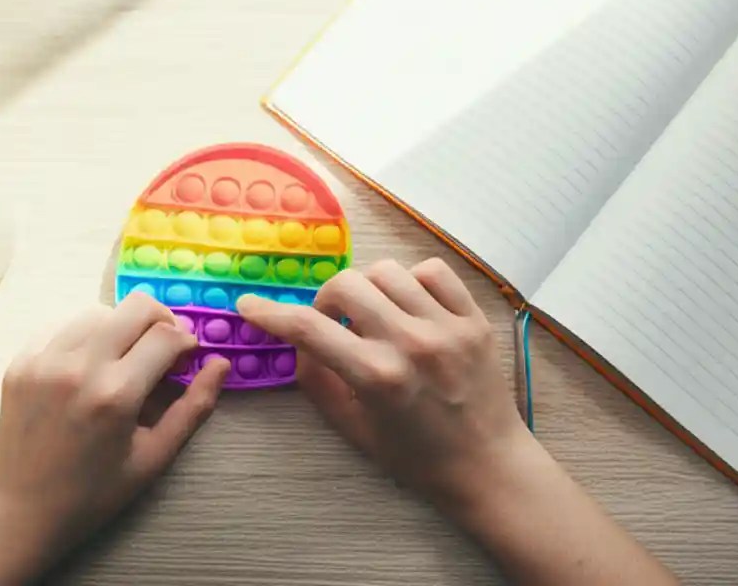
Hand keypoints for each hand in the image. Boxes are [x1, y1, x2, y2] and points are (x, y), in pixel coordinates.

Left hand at [0, 294, 229, 585]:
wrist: (19, 510)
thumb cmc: (93, 493)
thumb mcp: (154, 457)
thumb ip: (193, 408)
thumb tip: (222, 364)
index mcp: (116, 394)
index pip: (166, 335)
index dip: (186, 341)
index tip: (187, 358)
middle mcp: (79, 366)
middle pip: (136, 307)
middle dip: (161, 321)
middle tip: (163, 349)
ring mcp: (44, 360)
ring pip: (100, 310)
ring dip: (122, 326)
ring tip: (125, 358)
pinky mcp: (21, 361)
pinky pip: (63, 324)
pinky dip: (86, 334)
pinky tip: (90, 363)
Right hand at [237, 257, 532, 508]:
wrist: (488, 466)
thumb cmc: (417, 457)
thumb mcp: (354, 429)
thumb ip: (318, 382)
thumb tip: (297, 342)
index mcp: (377, 376)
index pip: (309, 328)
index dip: (270, 313)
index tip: (250, 304)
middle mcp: (411, 343)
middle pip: (346, 284)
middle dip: (326, 298)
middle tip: (334, 322)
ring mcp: (447, 326)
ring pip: (387, 271)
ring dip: (368, 288)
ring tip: (375, 314)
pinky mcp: (474, 318)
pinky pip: (433, 271)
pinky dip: (413, 281)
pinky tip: (410, 306)